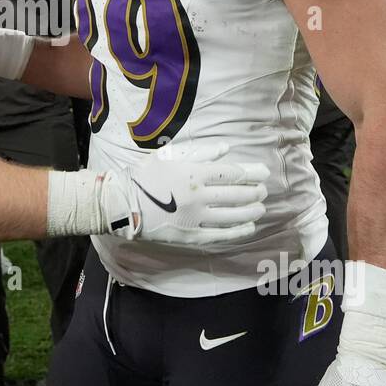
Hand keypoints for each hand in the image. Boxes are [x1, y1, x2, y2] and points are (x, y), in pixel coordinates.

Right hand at [114, 143, 268, 246]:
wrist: (121, 203)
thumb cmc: (145, 175)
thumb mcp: (170, 156)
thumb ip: (200, 152)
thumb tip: (226, 149)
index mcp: (194, 174)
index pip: (232, 173)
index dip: (252, 173)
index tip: (264, 173)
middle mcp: (199, 197)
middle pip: (236, 195)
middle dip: (254, 192)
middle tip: (263, 190)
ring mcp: (195, 219)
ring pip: (232, 216)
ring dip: (250, 211)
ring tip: (260, 208)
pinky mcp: (190, 236)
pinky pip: (219, 235)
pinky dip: (237, 231)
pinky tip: (248, 227)